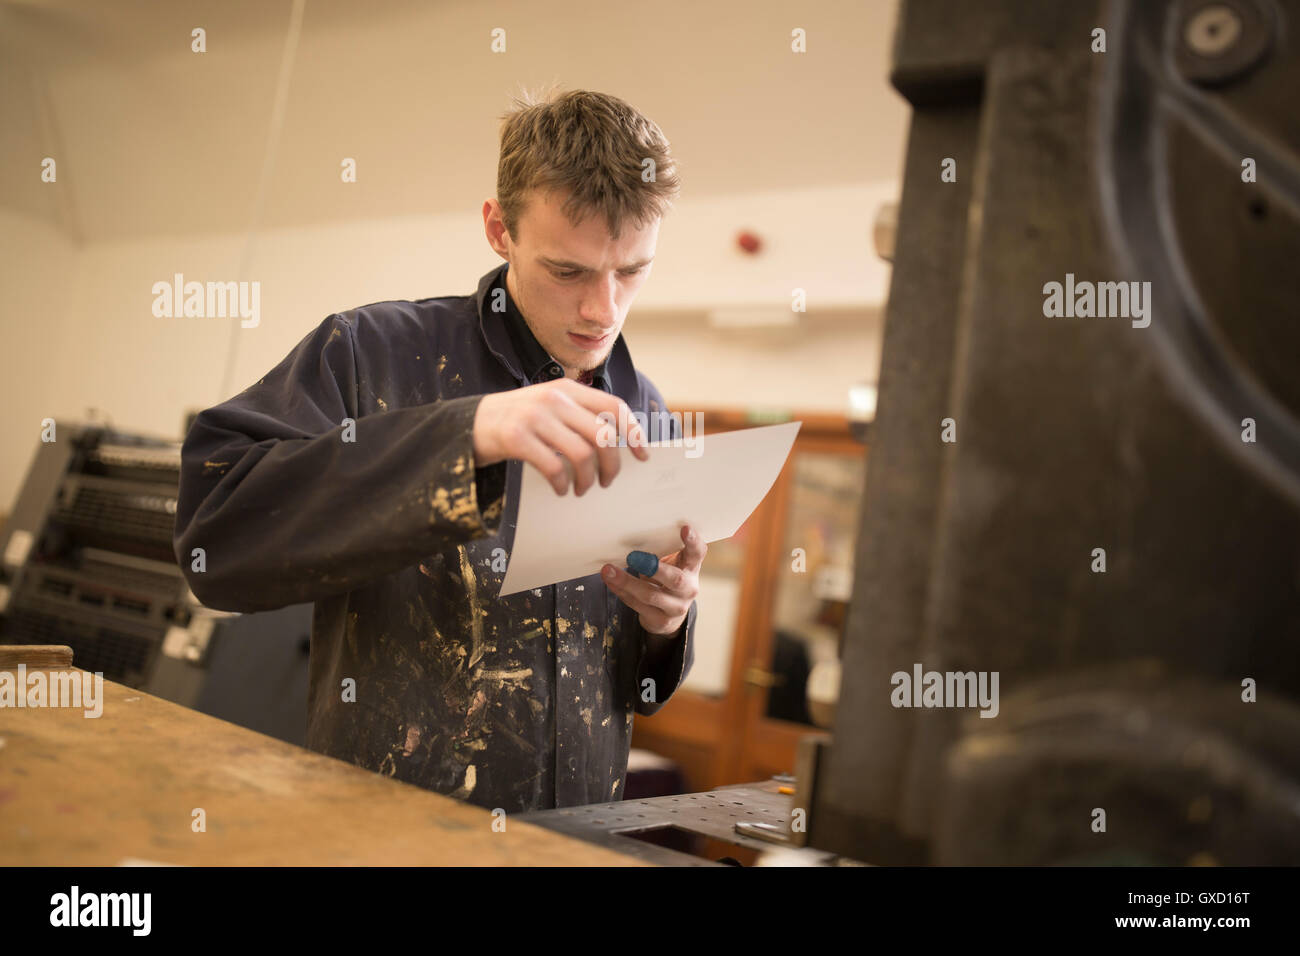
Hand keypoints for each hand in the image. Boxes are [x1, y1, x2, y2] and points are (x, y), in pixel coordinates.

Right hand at [472, 378, 648, 495]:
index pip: (614, 406)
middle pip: (602, 434)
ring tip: (581, 489)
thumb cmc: (517, 421)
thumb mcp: (550, 407)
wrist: (469, 423)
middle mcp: (554, 399)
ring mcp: (535, 417)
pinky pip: (553, 467)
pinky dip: (562, 484)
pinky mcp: (516, 437)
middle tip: (607, 482)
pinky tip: (560, 489)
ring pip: (582, 454)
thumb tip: (618, 442)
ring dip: (587, 479)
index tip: (642, 455)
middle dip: (612, 465)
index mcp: (567, 389)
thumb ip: (579, 416)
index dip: (633, 432)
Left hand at [603, 524, 705, 634]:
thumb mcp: (670, 563)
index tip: (684, 528)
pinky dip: (621, 591)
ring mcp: (676, 607)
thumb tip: (631, 538)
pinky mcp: (661, 620)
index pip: (697, 553)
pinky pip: (637, 604)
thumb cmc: (667, 577)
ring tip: (608, 570)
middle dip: (654, 568)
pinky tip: (610, 581)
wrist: (671, 613)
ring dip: (627, 582)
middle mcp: (689, 588)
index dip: (692, 541)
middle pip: (675, 579)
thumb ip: (660, 552)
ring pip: (651, 595)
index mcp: (692, 568)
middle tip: (633, 557)